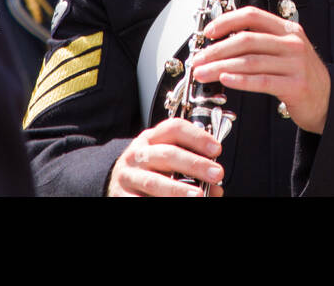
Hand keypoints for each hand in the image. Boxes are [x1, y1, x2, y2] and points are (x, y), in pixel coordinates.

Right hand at [107, 119, 224, 196]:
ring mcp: (128, 175)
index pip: (174, 128)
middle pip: (167, 154)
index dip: (197, 137)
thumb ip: (191, 168)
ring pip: (153, 181)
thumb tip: (215, 188)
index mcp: (152, 138)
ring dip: (178, 189)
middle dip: (194, 164)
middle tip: (216, 173)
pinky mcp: (122, 196)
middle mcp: (138, 154)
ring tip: (199, 195)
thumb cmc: (149, 169)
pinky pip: (140, 200)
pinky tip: (175, 205)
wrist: (117, 182)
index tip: (216, 149)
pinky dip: (160, 202)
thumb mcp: (166, 160)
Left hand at [193, 6, 331, 134]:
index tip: (208, 32)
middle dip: (217, 50)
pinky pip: (262, 81)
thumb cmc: (300, 76)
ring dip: (221, 67)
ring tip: (203, 73)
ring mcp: (295, 64)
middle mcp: (292, 43)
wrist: (328, 100)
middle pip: (247, 40)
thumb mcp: (284, 51)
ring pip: (250, 61)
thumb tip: (222, 42)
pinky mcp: (295, 85)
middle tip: (198, 59)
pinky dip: (240, 80)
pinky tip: (225, 81)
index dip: (227, 21)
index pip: (252, 16)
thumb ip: (260, 42)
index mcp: (287, 30)